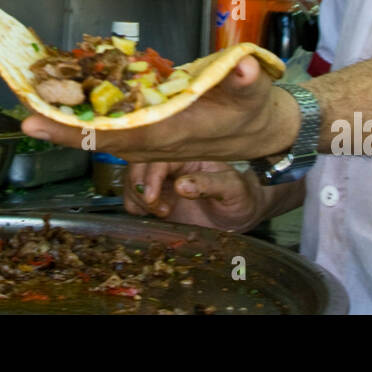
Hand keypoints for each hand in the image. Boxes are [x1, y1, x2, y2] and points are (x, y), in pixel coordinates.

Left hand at [21, 55, 297, 161]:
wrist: (263, 131)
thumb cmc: (254, 109)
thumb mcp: (255, 91)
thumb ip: (247, 79)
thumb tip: (243, 66)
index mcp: (171, 134)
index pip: (114, 135)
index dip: (75, 131)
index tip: (39, 122)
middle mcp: (153, 142)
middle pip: (96, 140)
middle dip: (59, 128)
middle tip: (22, 114)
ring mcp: (149, 141)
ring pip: (99, 136)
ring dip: (66, 124)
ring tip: (32, 104)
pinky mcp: (148, 133)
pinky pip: (109, 129)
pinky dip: (84, 119)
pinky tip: (63, 101)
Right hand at [123, 160, 267, 233]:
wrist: (240, 213)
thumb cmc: (240, 197)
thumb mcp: (232, 189)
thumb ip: (209, 185)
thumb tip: (181, 185)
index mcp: (187, 154)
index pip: (158, 159)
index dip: (151, 177)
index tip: (152, 198)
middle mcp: (170, 164)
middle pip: (138, 167)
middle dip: (140, 188)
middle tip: (158, 209)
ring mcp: (161, 181)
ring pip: (132, 182)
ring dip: (138, 199)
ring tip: (162, 213)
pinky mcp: (155, 198)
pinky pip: (133, 199)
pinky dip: (136, 207)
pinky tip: (154, 216)